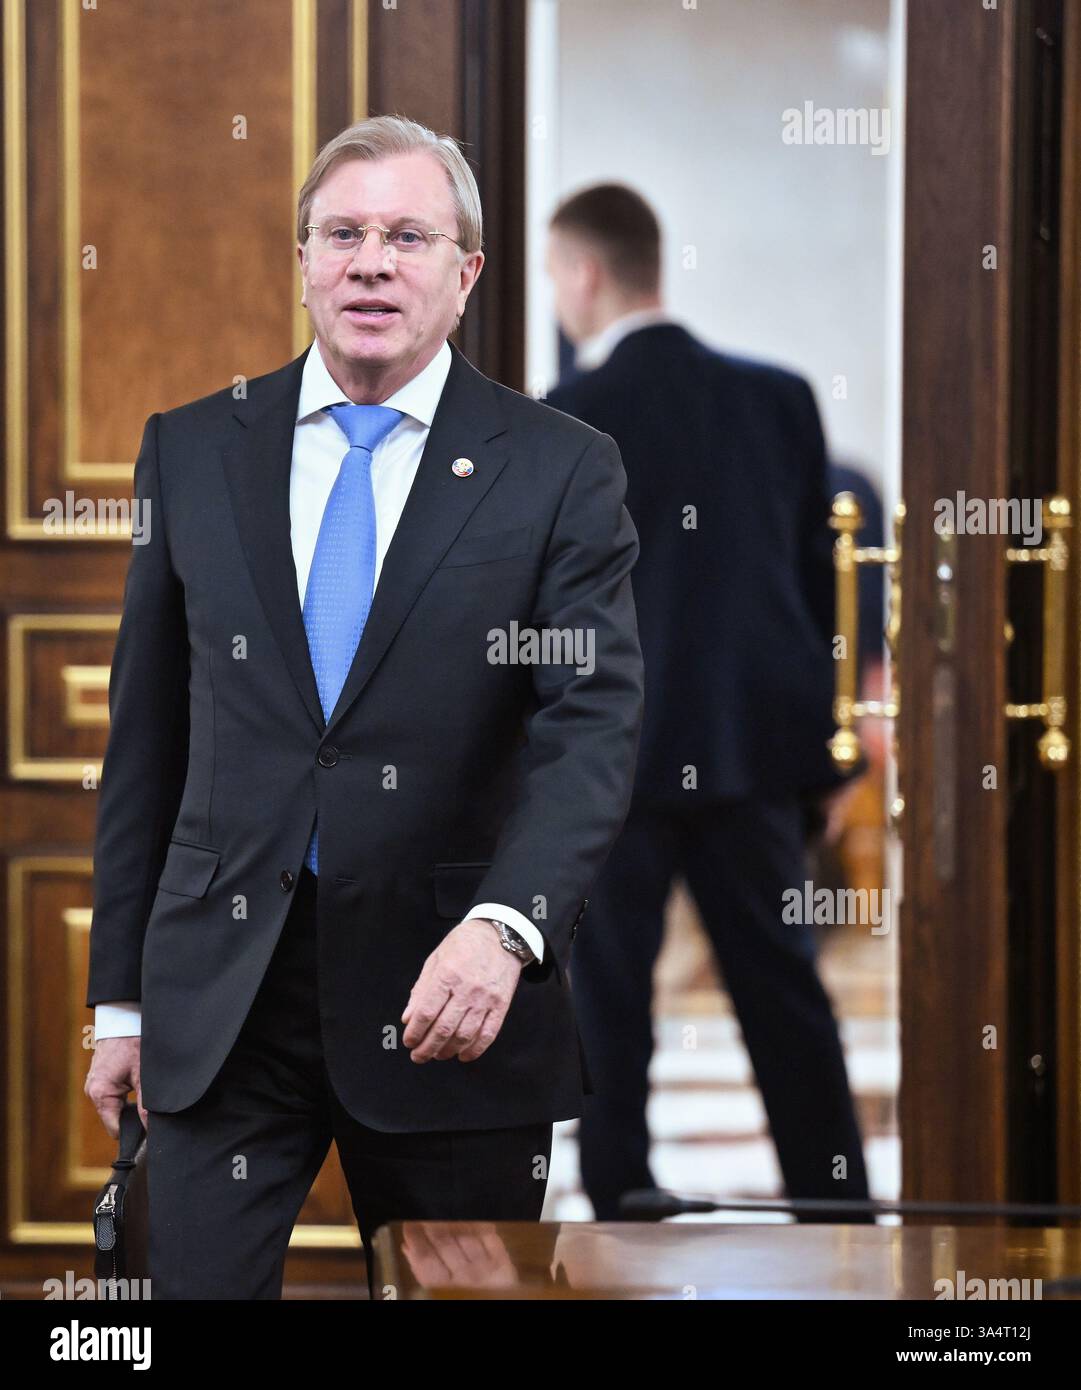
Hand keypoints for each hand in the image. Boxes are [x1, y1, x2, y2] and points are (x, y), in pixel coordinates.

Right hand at [85, 1036, 146, 1137]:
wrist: (122, 1019)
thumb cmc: (131, 1043)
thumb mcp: (143, 1076)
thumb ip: (145, 1105)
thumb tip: (151, 1128)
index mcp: (100, 1094)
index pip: (115, 1129)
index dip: (133, 1133)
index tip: (149, 1132)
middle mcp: (92, 1092)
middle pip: (114, 1119)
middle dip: (132, 1118)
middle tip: (150, 1111)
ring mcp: (94, 1085)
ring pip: (114, 1108)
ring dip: (128, 1106)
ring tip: (143, 1095)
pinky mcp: (99, 1079)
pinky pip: (111, 1096)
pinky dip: (124, 1096)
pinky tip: (136, 1086)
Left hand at [401, 918, 523, 1063]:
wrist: (500, 934)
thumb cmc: (464, 944)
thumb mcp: (436, 959)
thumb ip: (421, 989)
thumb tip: (408, 1018)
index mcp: (447, 975)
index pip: (426, 1012)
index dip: (415, 1032)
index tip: (408, 1041)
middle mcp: (467, 990)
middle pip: (443, 1029)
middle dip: (427, 1048)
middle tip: (418, 1056)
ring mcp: (486, 999)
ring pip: (464, 1036)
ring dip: (448, 1051)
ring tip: (438, 1055)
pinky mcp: (501, 1005)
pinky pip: (488, 1034)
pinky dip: (474, 1050)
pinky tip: (463, 1055)